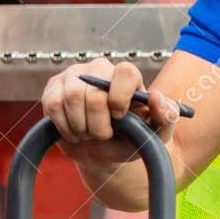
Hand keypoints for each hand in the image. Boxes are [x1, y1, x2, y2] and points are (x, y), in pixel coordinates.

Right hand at [41, 57, 179, 166]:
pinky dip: (64, 126)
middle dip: (98, 125)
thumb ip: (166, 117)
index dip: (120, 98)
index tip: (120, 118)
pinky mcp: (54, 87)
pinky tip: (73, 131)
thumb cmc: (131, 138)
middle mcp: (101, 68)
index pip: (125, 72)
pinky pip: (53, 105)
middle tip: (103, 135)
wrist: (102, 150)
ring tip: (88, 133)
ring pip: (72, 98)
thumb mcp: (155, 134)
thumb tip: (156, 97)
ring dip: (80, 127)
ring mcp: (75, 75)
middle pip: (95, 94)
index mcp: (128, 76)